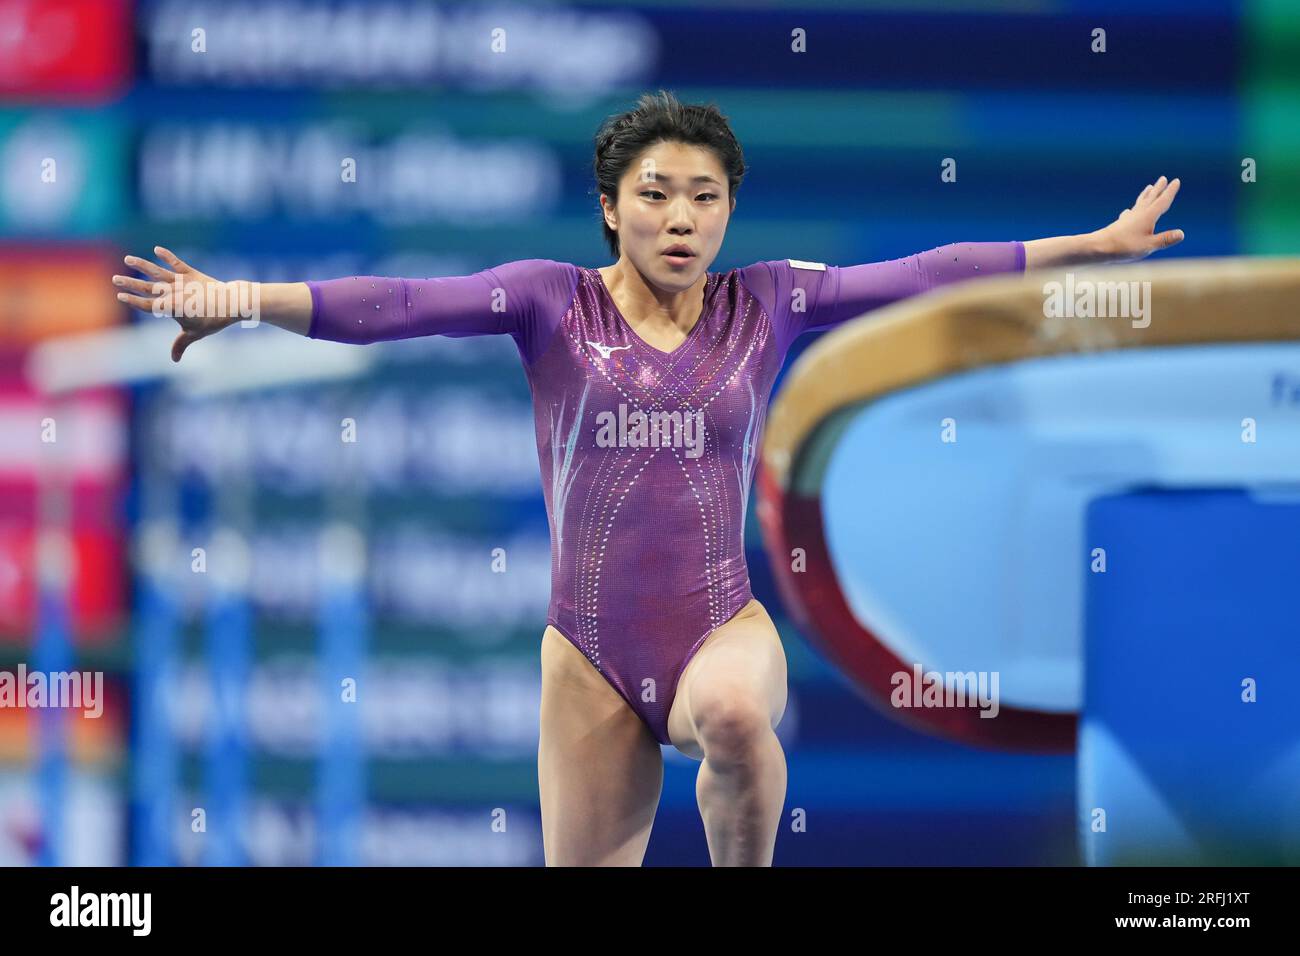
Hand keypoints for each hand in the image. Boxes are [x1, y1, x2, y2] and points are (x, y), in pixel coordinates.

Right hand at [111, 245, 239, 362]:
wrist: (230, 304)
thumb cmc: (212, 321)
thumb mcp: (195, 334)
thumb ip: (181, 344)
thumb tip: (174, 360)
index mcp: (171, 308)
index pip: (148, 305)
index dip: (134, 301)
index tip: (120, 296)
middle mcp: (173, 293)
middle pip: (147, 288)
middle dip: (130, 284)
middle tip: (115, 279)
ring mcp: (181, 282)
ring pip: (157, 272)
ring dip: (142, 265)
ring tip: (128, 259)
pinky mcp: (191, 273)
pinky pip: (176, 263)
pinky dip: (167, 256)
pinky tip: (156, 249)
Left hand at [1093, 176, 1184, 263]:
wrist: (1099, 247)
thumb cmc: (1124, 247)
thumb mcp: (1148, 245)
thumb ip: (1165, 239)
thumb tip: (1181, 234)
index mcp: (1148, 216)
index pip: (1162, 201)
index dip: (1170, 191)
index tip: (1175, 180)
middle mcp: (1138, 214)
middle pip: (1150, 198)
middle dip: (1158, 189)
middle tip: (1163, 178)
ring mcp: (1128, 218)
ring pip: (1139, 203)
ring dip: (1145, 195)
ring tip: (1148, 188)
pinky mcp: (1119, 224)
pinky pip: (1129, 213)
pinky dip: (1132, 210)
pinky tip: (1128, 212)